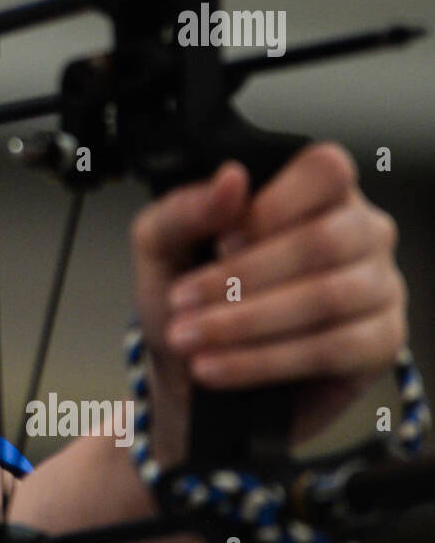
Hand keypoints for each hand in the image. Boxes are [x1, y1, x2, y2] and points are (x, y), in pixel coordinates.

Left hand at [129, 142, 406, 462]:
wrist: (190, 371)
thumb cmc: (188, 295)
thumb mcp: (163, 245)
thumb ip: (185, 209)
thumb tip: (230, 179)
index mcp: (314, 192)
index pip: (325, 170)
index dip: (272, 206)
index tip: (219, 241)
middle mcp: (358, 231)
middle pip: (324, 239)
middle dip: (241, 275)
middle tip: (181, 300)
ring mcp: (377, 286)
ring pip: (327, 296)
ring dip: (244, 321)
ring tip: (187, 337)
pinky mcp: (379, 342)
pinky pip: (332, 349)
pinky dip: (262, 360)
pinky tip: (215, 367)